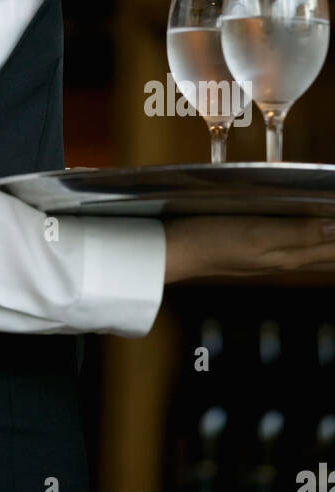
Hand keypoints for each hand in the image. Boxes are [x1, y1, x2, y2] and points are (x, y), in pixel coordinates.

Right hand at [164, 216, 334, 282]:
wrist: (173, 251)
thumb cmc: (212, 240)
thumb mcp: (258, 235)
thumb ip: (300, 233)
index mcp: (292, 254)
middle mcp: (287, 258)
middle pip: (333, 253)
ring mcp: (272, 255)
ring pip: (319, 251)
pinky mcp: (258, 247)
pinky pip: (301, 245)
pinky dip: (318, 239)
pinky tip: (317, 234)